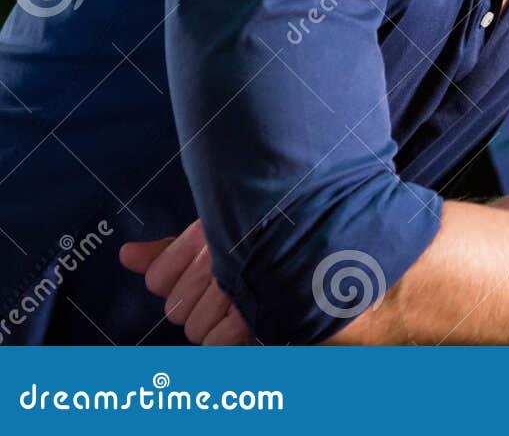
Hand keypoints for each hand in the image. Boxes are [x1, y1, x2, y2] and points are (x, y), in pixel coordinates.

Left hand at [119, 219, 253, 343]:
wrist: (312, 245)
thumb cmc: (258, 244)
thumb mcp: (209, 239)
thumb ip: (166, 253)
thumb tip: (125, 255)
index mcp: (204, 235)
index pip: (157, 280)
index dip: (174, 282)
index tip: (202, 272)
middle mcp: (215, 259)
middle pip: (174, 309)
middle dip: (195, 306)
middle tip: (224, 291)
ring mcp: (233, 288)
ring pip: (194, 328)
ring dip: (212, 324)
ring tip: (238, 305)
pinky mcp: (250, 315)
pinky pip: (215, 343)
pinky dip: (227, 339)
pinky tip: (245, 320)